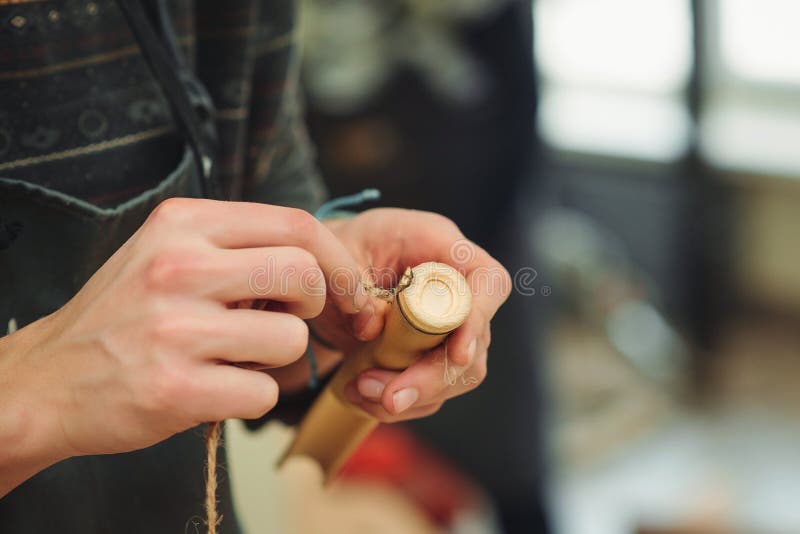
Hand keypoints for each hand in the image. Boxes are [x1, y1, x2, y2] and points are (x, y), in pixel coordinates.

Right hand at [0, 198, 365, 494]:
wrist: (48, 380)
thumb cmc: (124, 316)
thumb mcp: (167, 253)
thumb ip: (236, 248)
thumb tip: (323, 266)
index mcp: (183, 223)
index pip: (295, 223)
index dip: (338, 260)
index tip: (349, 289)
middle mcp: (178, 267)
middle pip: (304, 274)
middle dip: (316, 305)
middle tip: (290, 319)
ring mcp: (175, 328)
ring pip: (290, 338)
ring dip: (279, 357)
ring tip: (236, 356)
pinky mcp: (174, 388)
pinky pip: (263, 392)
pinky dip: (252, 396)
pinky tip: (216, 389)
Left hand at [312, 208, 510, 421]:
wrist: (326, 270)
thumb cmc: (338, 248)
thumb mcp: (335, 254)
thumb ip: (351, 285)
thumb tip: (371, 329)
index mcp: (440, 245)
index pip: (487, 280)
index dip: (480, 318)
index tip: (457, 354)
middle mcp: (454, 287)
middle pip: (477, 341)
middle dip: (434, 377)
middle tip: (390, 398)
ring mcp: (448, 324)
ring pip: (458, 374)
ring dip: (414, 395)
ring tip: (360, 391)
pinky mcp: (431, 353)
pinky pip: (433, 390)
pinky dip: (401, 402)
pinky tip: (361, 396)